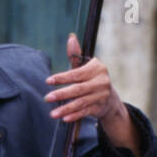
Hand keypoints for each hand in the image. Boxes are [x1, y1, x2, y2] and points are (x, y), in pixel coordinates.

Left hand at [45, 32, 142, 154]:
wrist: (109, 98)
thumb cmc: (91, 79)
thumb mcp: (85, 66)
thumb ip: (76, 55)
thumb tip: (71, 37)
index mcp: (97, 68)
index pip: (77, 74)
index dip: (62, 78)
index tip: (48, 81)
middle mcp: (101, 81)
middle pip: (78, 89)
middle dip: (62, 94)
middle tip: (47, 98)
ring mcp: (101, 95)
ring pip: (81, 102)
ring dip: (66, 108)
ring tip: (52, 114)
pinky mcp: (100, 108)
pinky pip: (85, 112)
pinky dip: (75, 115)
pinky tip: (64, 118)